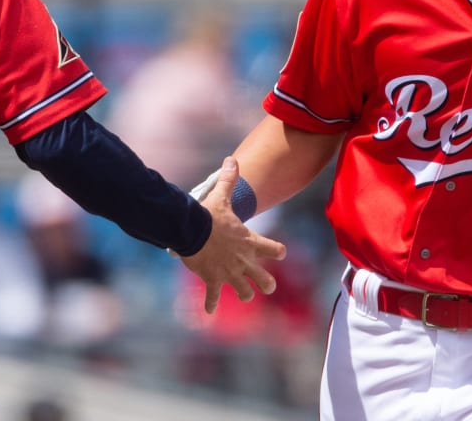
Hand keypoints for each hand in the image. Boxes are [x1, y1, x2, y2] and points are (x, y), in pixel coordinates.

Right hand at [177, 156, 286, 313]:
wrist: (192, 230)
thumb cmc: (209, 214)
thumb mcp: (222, 197)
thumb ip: (229, 180)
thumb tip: (232, 159)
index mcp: (250, 242)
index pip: (275, 249)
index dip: (277, 251)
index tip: (280, 252)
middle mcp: (244, 261)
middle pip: (264, 279)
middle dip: (267, 283)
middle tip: (269, 286)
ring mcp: (230, 273)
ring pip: (244, 292)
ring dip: (244, 293)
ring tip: (243, 295)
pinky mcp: (213, 280)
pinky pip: (213, 297)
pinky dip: (210, 304)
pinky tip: (208, 312)